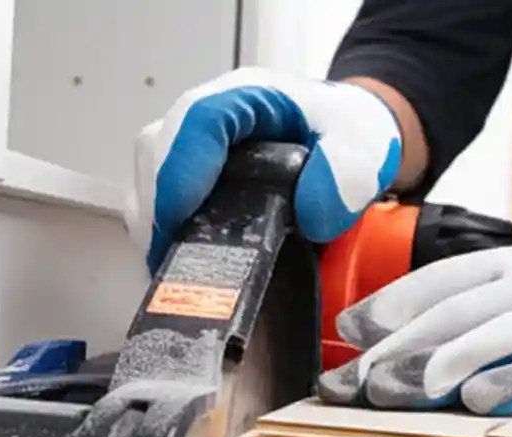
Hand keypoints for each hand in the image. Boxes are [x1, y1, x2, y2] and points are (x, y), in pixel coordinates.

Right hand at [127, 67, 401, 273]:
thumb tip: (309, 219)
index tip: (178, 224)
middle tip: (174, 263)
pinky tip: (181, 259)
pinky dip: (162, 229)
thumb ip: (345, 178)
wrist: (347, 133)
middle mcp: (209, 112)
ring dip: (155, 223)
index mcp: (249, 95)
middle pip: (157, 150)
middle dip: (159, 209)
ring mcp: (192, 139)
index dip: (181, 171)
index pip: (198, 121)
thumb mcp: (364, 150)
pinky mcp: (187, 167)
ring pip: (148, 174)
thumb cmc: (349, 134)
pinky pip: (156, 194)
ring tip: (176, 267)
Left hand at [317, 239, 511, 415]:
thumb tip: (399, 347)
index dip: (393, 303)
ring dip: (459, 358)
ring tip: (418, 387)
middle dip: (407, 343)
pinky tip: (487, 400)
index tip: (346, 331)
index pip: (445, 278)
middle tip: (364, 377)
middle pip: (466, 308)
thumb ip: (483, 311)